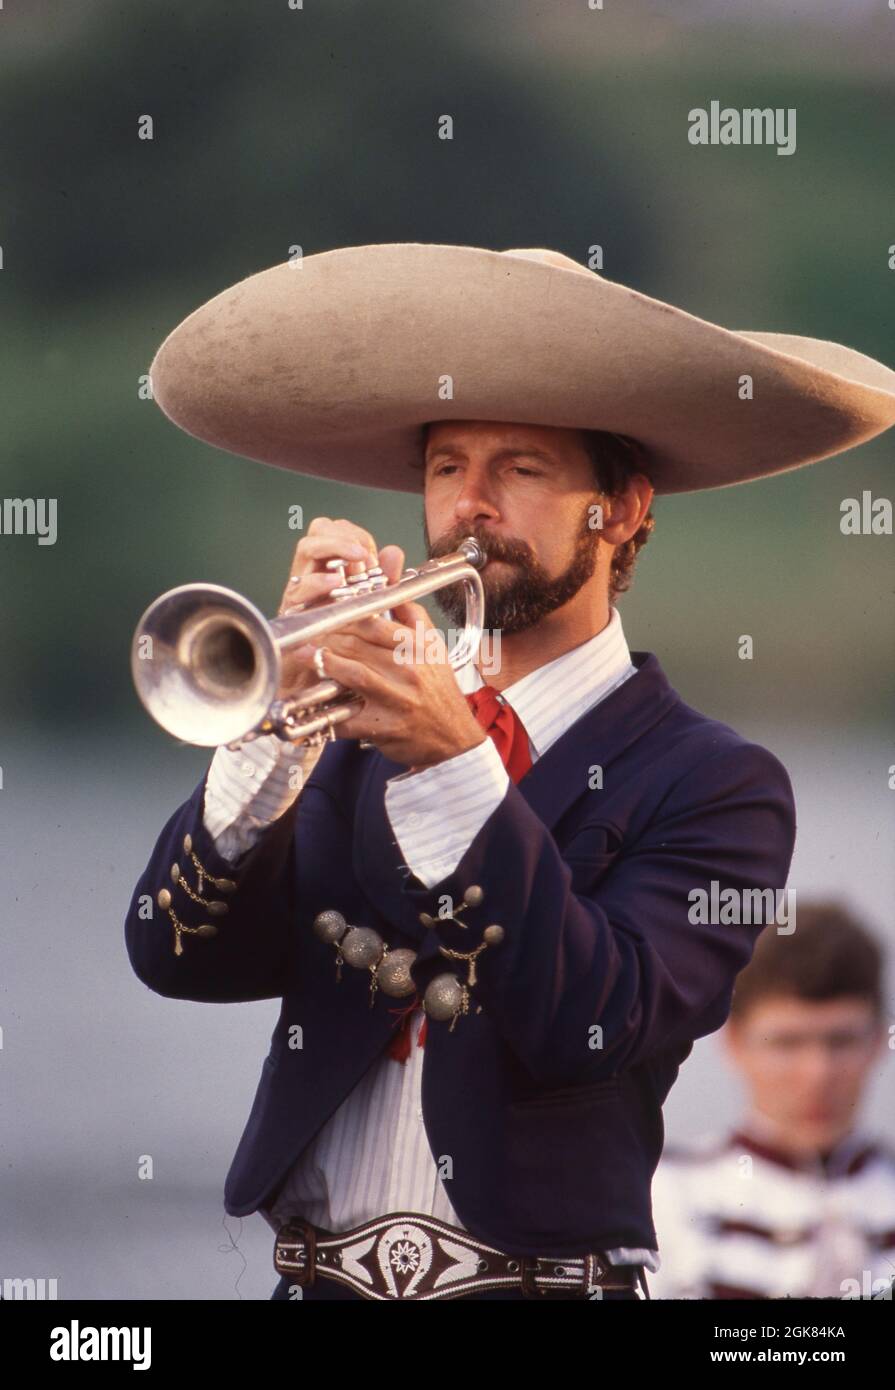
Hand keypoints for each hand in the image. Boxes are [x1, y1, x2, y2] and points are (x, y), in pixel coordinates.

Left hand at [286, 535, 487, 768]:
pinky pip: (350, 716)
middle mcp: (409, 670)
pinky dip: (328, 710)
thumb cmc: (438, 691)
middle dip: (325, 636)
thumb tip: (392, 579)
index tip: (322, 610)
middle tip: (303, 632)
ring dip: (323, 663)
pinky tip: (310, 702)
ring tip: (302, 655)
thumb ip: (410, 614)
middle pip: (358, 644)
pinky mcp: (384, 726)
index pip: (374, 620)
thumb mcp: (433, 646)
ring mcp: (397, 699)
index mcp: (417, 646)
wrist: (453, 738)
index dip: (342, 613)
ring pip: (353, 674)